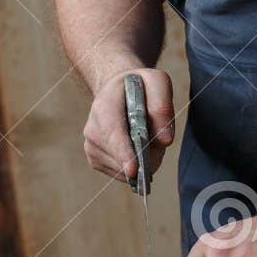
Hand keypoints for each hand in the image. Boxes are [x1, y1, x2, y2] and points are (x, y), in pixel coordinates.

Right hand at [82, 67, 174, 182]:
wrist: (116, 91)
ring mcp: (91, 147)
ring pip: (125, 169)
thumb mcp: (157, 82)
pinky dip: (135, 165)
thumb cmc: (139, 86)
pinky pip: (122, 173)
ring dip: (142, 160)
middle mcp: (92, 129)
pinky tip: (136, 147)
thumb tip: (165, 141)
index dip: (123, 153)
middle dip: (146, 156)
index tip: (133, 169)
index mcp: (105, 107)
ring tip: (144, 137)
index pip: (113, 134)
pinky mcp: (96, 160)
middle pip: (122, 157)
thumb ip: (163, 107)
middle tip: (156, 137)